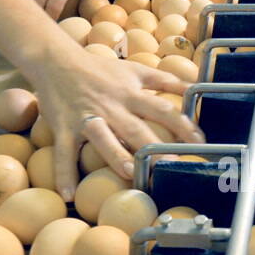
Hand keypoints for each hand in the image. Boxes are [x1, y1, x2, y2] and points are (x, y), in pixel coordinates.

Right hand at [26, 50, 205, 199]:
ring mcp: (86, 118)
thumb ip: (165, 80)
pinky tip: (69, 194)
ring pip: (102, 137)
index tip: (200, 141)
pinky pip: (64, 154)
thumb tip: (195, 87)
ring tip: (128, 172)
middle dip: (153, 146)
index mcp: (130, 94)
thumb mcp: (135, 70)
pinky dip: (64, 174)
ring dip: (115, 154)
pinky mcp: (64, 129)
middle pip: (135, 128)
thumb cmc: (100, 70)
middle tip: (171, 166)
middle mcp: (111, 107)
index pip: (162, 109)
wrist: (55, 59)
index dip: (183, 125)